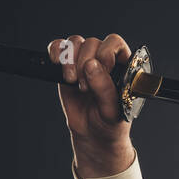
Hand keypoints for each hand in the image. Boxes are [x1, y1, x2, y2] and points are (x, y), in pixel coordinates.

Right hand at [47, 32, 134, 178]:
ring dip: (70, 59)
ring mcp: (84, 62)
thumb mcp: (113, 110)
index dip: (106, 51)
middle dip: (85, 62)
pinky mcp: (67, 66)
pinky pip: (59, 47)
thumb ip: (105, 88)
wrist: (93, 136)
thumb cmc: (109, 123)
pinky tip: (57, 64)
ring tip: (72, 81)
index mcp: (123, 67)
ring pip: (75, 42)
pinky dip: (56, 51)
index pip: (115, 43)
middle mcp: (104, 60)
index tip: (103, 68)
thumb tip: (91, 64)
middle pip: (92, 43)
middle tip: (85, 87)